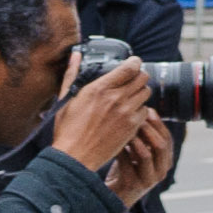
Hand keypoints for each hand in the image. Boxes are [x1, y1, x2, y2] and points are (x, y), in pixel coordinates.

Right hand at [51, 58, 154, 172]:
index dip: (134, 62)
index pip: (129, 67)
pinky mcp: (132, 127)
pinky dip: (140, 110)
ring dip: (140, 92)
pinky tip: (130, 112)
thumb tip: (76, 55)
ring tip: (130, 97)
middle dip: (138, 76)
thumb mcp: (66, 98)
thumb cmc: (68, 129)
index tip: (133, 62)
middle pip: (142, 77)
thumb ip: (72, 74)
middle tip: (132, 80)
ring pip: (146, 92)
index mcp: (99, 88)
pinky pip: (146, 111)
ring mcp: (126, 113)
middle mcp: (116, 98)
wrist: (76, 156)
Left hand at [102, 114, 175, 205]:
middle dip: (147, 129)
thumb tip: (146, 109)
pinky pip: (127, 163)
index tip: (146, 110)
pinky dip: (120, 151)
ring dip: (134, 139)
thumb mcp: (139, 152)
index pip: (168, 138)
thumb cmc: (126, 168)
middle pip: (161, 145)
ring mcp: (149, 179)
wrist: (115, 194)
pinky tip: (112, 143)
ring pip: (146, 154)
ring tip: (122, 129)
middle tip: (134, 117)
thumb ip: (145, 137)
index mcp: (166, 161)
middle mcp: (161, 171)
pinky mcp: (134, 185)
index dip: (157, 123)